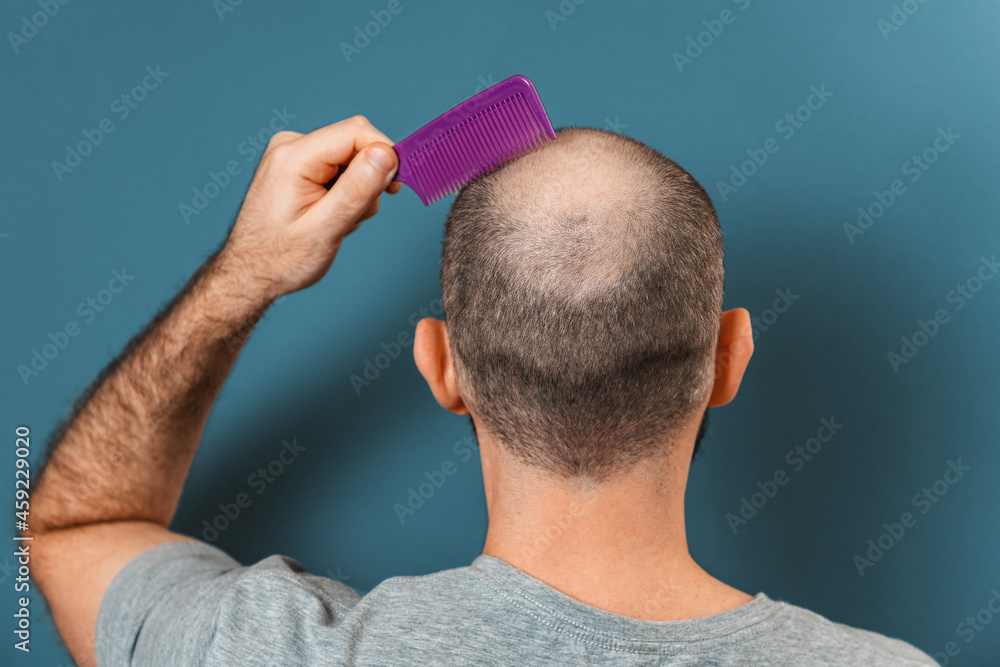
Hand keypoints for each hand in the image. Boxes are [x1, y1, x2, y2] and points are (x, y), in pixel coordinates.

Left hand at [220, 115, 400, 300]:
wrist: (251, 273)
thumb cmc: (280, 258)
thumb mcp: (326, 229)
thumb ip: (357, 190)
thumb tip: (387, 155)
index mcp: (294, 157)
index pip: (356, 133)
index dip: (386, 155)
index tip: (397, 187)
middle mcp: (291, 146)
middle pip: (356, 144)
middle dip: (369, 180)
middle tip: (356, 215)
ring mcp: (294, 154)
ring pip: (352, 158)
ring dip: (357, 191)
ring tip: (338, 222)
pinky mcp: (300, 165)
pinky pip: (340, 167)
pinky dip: (346, 193)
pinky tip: (331, 215)